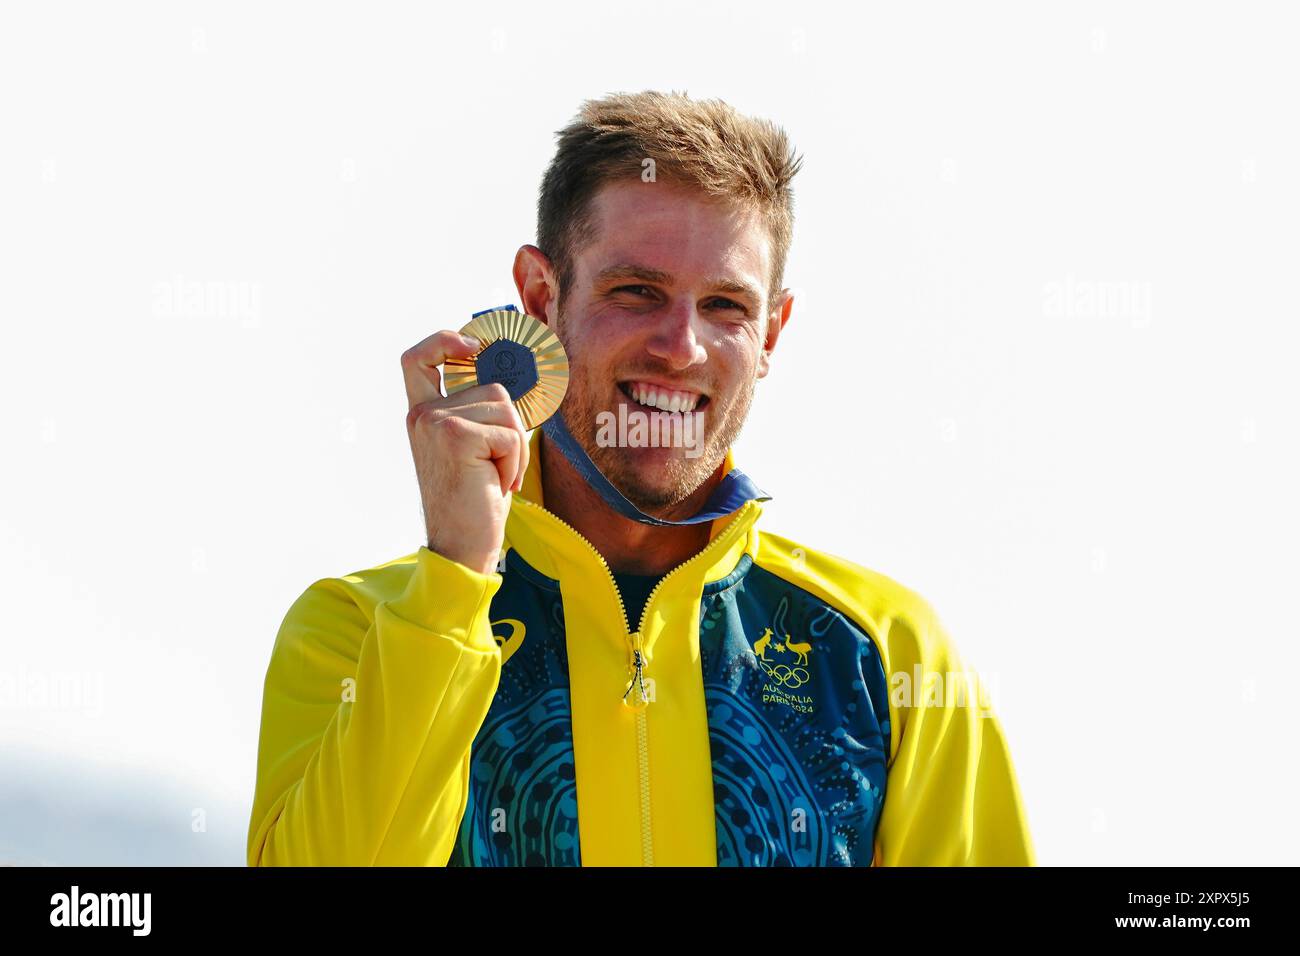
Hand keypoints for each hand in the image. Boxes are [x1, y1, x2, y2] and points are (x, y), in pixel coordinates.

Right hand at [401, 330, 529, 575]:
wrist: (461, 547)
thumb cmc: (474, 501)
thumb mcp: (472, 448)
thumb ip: (476, 413)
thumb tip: (508, 380)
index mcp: (422, 415)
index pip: (417, 359)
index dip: (444, 341)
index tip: (473, 345)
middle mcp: (422, 414)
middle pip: (493, 388)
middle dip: (512, 428)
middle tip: (497, 467)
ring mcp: (435, 422)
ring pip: (506, 408)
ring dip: (515, 446)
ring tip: (495, 476)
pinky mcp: (455, 436)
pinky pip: (510, 433)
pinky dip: (515, 461)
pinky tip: (496, 484)